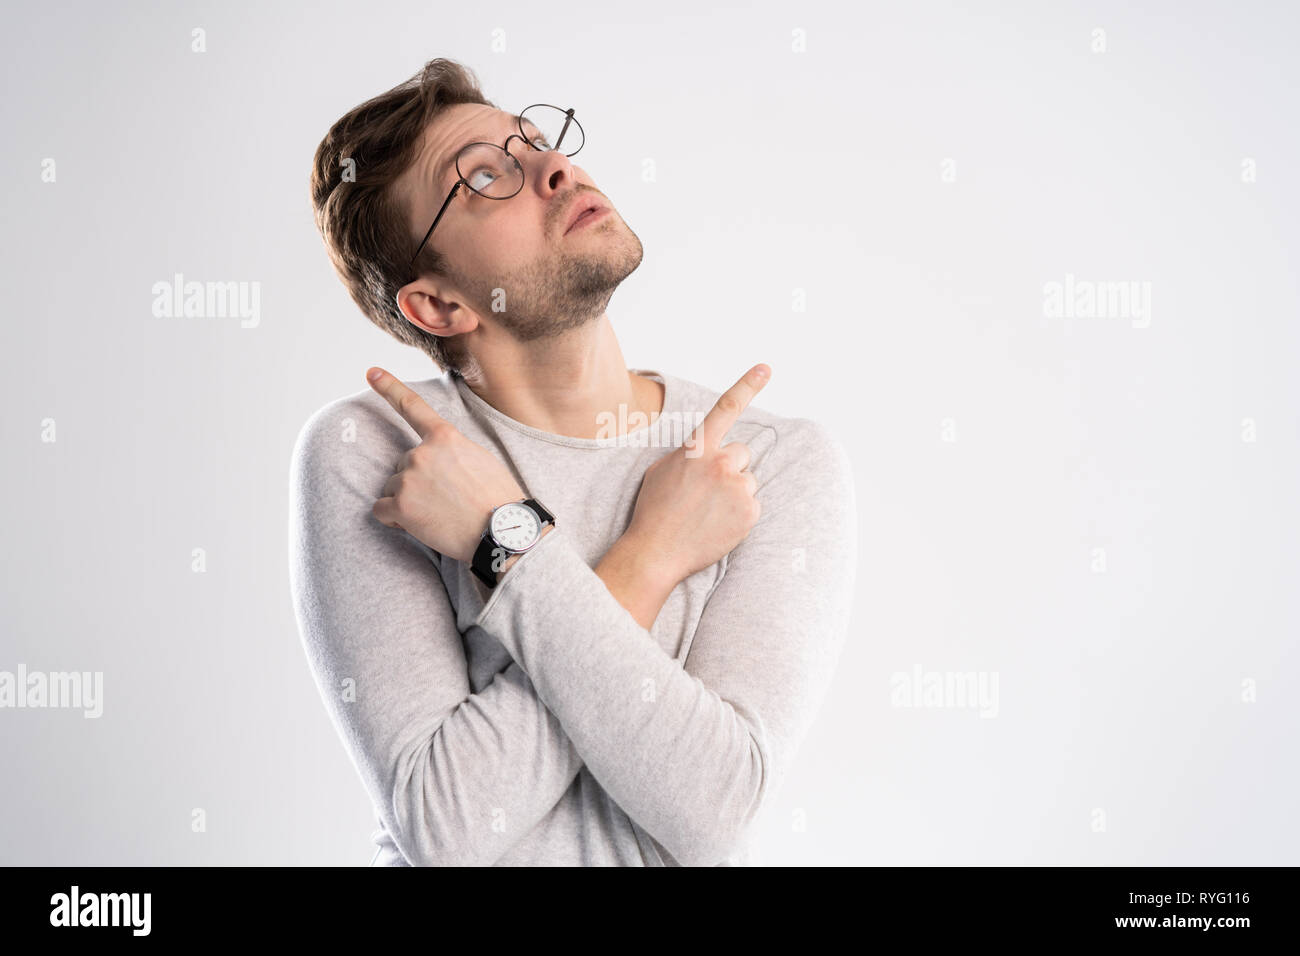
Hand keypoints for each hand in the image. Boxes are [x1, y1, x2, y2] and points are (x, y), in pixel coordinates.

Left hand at [366, 367, 525, 562]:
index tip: (370, 371)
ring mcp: (409, 479)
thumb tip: (439, 460)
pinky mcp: (400, 505)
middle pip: (404, 463)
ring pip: (393, 487)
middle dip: (418, 481)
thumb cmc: (498, 499)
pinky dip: (394, 518)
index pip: (412, 407)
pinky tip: (420, 524)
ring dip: (408, 501)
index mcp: (445, 437)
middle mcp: (421, 453)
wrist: (501, 531)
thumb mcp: (481, 459)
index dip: (389, 387)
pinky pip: (381, 510)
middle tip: (447, 500)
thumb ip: (453, 451)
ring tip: (439, 514)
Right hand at [623, 364, 770, 584]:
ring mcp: (737, 487)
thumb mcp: (662, 470)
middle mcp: (720, 462)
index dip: (747, 385)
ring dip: (734, 492)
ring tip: (708, 512)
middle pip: (742, 453)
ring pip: (748, 480)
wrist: (656, 552)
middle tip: (707, 492)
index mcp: (697, 448)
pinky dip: (740, 515)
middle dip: (730, 468)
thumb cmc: (655, 512)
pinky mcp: (749, 512)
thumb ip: (689, 454)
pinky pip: (752, 505)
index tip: (765, 368)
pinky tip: (717, 525)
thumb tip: (706, 451)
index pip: (726, 408)